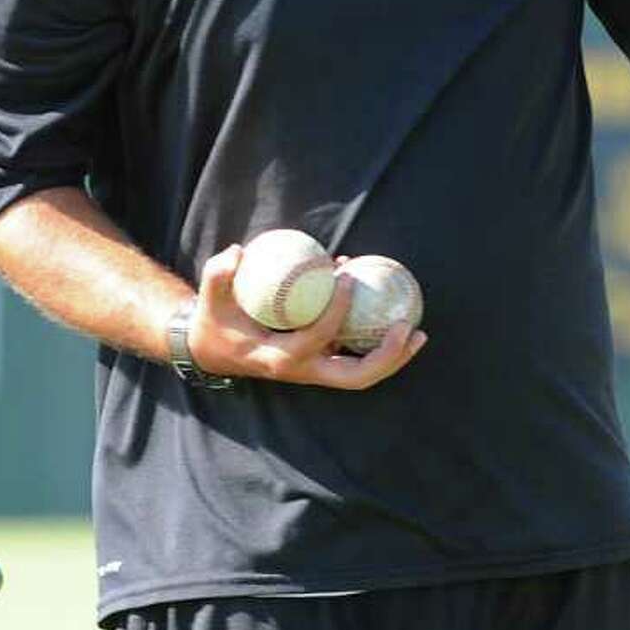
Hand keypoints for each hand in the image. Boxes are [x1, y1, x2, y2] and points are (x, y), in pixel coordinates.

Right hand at [186, 246, 426, 389]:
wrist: (213, 352)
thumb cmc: (215, 321)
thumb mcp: (209, 298)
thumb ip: (219, 274)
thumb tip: (239, 252)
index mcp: (280, 358)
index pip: (316, 337)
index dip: (336, 311)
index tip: (347, 278)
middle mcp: (304, 371)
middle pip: (355, 376)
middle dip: (387, 356)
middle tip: (409, 326)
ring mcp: (316, 372)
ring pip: (363, 374)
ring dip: (394, 357)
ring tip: (419, 332)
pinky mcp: (322, 364)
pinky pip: (356, 357)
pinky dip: (379, 344)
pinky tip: (396, 318)